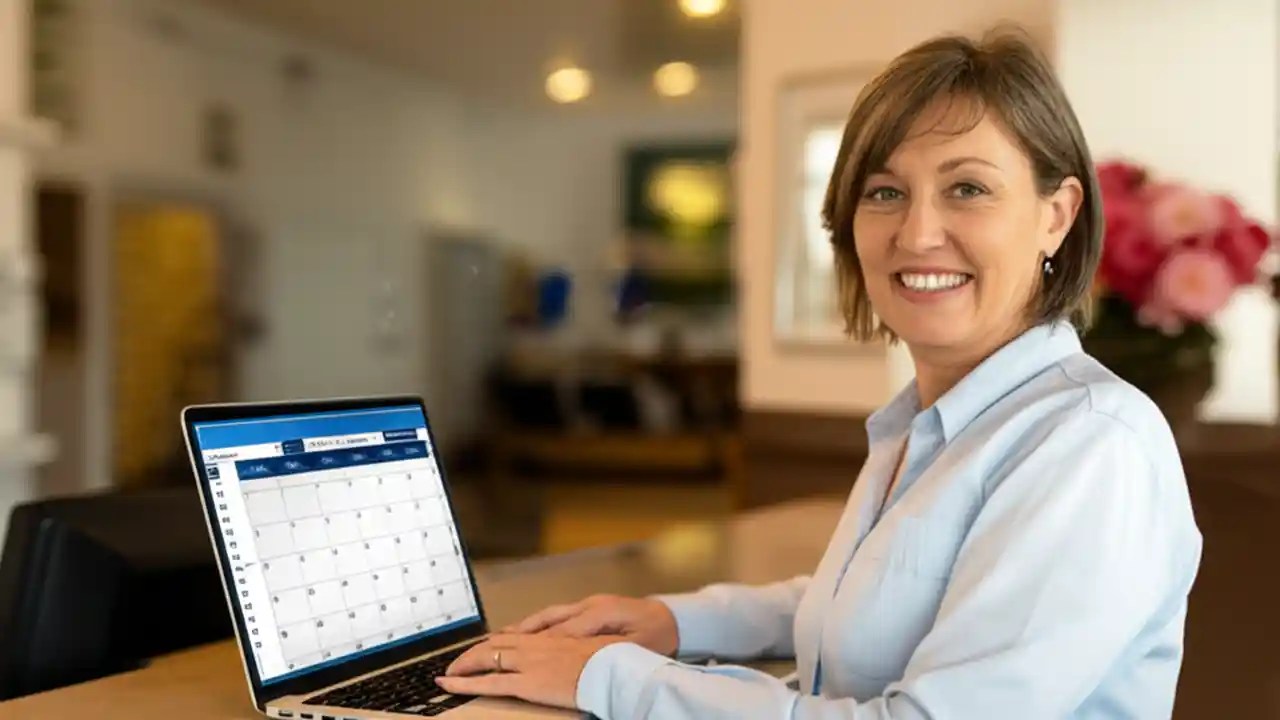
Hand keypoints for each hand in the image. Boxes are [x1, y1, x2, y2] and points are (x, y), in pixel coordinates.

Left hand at [436, 633, 624, 708]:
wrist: (613, 669)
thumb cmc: (611, 662)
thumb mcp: (595, 651)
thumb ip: (577, 652)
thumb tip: (574, 658)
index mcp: (551, 638)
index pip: (515, 636)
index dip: (497, 641)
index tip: (486, 645)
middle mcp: (535, 644)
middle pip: (496, 643)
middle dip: (474, 652)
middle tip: (459, 662)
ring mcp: (528, 662)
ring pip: (486, 657)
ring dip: (464, 664)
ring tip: (449, 673)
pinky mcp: (525, 682)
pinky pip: (487, 682)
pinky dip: (464, 682)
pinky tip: (449, 684)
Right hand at [503, 594, 678, 655]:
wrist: (674, 618)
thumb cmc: (658, 635)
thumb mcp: (637, 645)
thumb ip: (608, 646)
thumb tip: (578, 650)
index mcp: (601, 612)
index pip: (564, 632)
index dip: (539, 645)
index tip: (516, 657)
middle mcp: (588, 605)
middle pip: (547, 621)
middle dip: (518, 635)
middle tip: (490, 648)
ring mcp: (586, 604)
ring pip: (546, 616)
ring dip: (521, 628)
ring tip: (495, 640)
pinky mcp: (586, 608)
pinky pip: (553, 616)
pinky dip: (533, 625)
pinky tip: (519, 632)